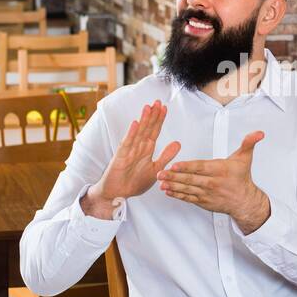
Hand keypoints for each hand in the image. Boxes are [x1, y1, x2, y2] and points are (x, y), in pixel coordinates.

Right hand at [84, 100, 179, 218]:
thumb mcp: (156, 169)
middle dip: (152, 115)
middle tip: (157, 102)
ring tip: (148, 108)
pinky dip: (131, 134)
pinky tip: (135, 124)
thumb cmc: (134, 182)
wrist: (118, 194)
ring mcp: (129, 151)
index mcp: (146, 149)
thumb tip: (178, 143)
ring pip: (138, 133)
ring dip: (143, 120)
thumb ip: (166, 156)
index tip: (164, 108)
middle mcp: (138, 147)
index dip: (159, 119)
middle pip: (147, 128)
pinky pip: (127, 144)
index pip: (154, 131)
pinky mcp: (121, 157)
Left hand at [159, 130, 270, 233]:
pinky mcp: (203, 202)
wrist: (244, 201)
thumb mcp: (245, 158)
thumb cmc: (241, 178)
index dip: (187, 167)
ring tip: (161, 182)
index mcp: (220, 170)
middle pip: (191, 179)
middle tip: (160, 173)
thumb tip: (259, 133)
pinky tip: (167, 191)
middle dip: (174, 177)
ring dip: (172, 185)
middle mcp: (212, 183)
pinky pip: (188, 198)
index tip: (175, 165)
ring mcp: (207, 194)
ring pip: (187, 189)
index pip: (201, 168)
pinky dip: (177, 195)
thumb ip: (249, 143)